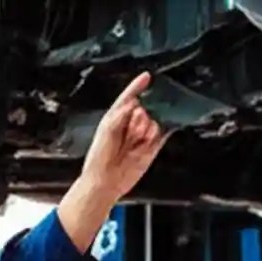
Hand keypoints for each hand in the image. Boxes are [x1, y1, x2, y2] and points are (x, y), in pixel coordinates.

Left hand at [80, 71, 169, 202]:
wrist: (105, 182)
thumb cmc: (100, 157)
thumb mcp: (107, 130)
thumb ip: (121, 114)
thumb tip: (134, 104)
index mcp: (115, 118)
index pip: (129, 98)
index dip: (137, 87)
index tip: (147, 77)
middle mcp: (129, 125)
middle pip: (144, 108)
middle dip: (140, 117)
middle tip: (131, 132)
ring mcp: (141, 136)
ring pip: (153, 121)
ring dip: (145, 130)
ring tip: (134, 145)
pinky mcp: (151, 147)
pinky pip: (161, 134)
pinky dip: (158, 133)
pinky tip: (148, 140)